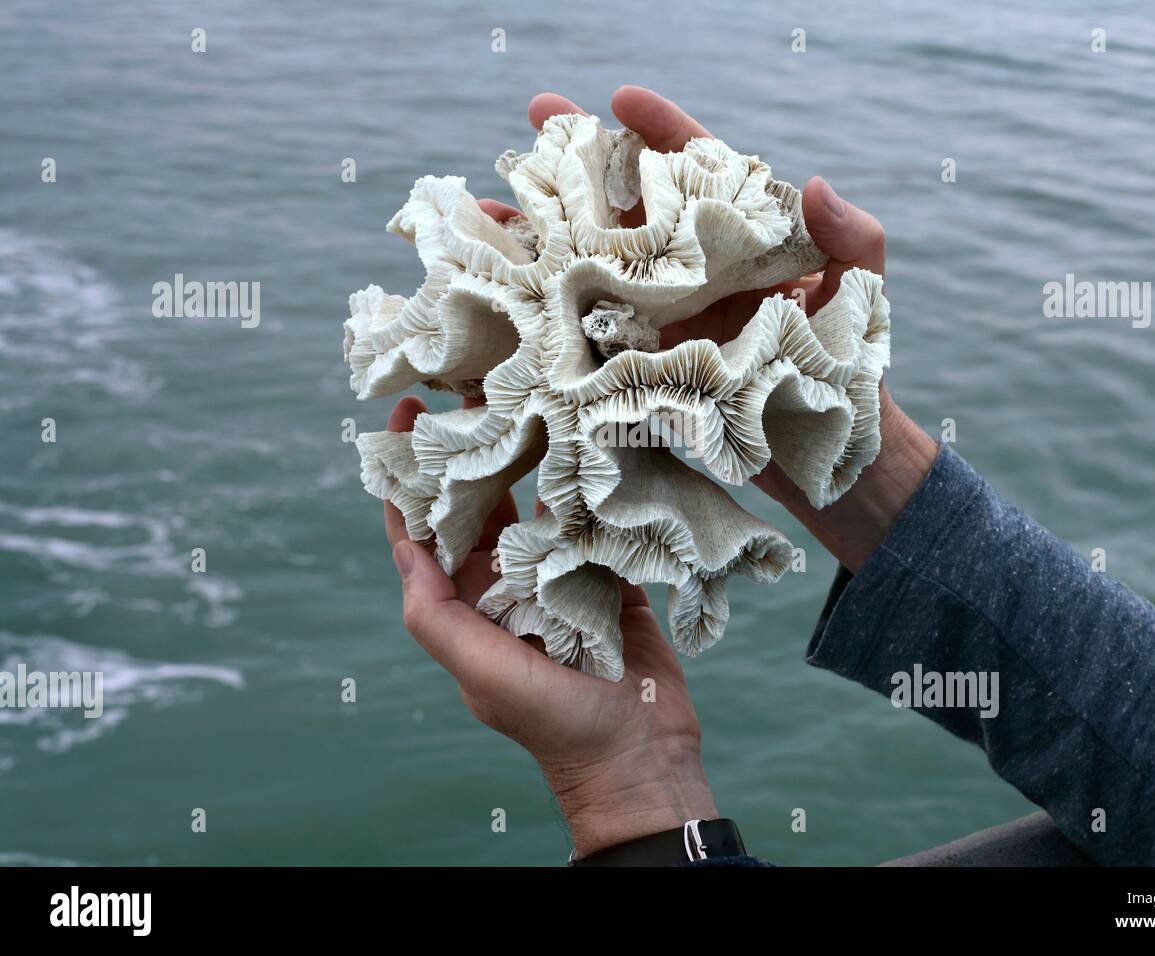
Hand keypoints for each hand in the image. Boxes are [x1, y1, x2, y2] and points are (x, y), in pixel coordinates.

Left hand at [384, 396, 715, 858]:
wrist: (641, 754)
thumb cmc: (554, 722)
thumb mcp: (482, 674)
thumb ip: (437, 615)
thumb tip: (402, 546)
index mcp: (468, 603)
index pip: (424, 529)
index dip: (406, 476)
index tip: (404, 415)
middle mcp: (507, 582)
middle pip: (480, 502)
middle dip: (473, 446)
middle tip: (479, 385)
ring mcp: (560, 574)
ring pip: (536, 502)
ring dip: (532, 454)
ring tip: (534, 395)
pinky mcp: (611, 573)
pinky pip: (594, 518)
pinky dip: (590, 483)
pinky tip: (590, 438)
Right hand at [529, 86, 939, 570]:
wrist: (831, 455)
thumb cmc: (848, 367)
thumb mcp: (859, 295)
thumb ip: (852, 238)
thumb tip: (818, 184)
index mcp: (739, 241)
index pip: (698, 170)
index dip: (661, 132)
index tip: (620, 99)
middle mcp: (693, 272)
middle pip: (630, 206)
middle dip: (580, 163)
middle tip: (533, 120)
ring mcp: (664, 319)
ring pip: (595, 265)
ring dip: (544, 235)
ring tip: (491, 209)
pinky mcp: (645, 368)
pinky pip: (589, 336)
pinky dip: (545, 316)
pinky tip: (505, 301)